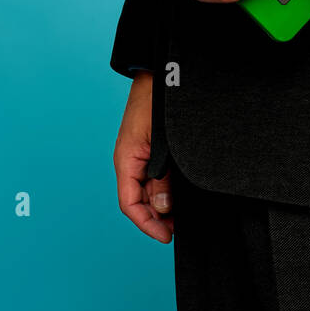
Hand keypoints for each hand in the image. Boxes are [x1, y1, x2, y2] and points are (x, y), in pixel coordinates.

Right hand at [113, 71, 172, 243]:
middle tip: (180, 226)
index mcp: (126, 161)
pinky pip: (154, 176)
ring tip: (183, 213)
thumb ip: (161, 175)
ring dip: (163, 203)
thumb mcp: (160, 143)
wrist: (159, 73)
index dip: (147, 224)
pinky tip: (180, 193)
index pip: (130, 204)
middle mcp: (130, 161)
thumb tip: (163, 206)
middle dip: (158, 216)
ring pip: (148, 190)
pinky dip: (165, 188)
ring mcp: (139, 155)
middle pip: (140, 200)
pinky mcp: (149, 149)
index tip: (166, 236)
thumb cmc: (156, 102)